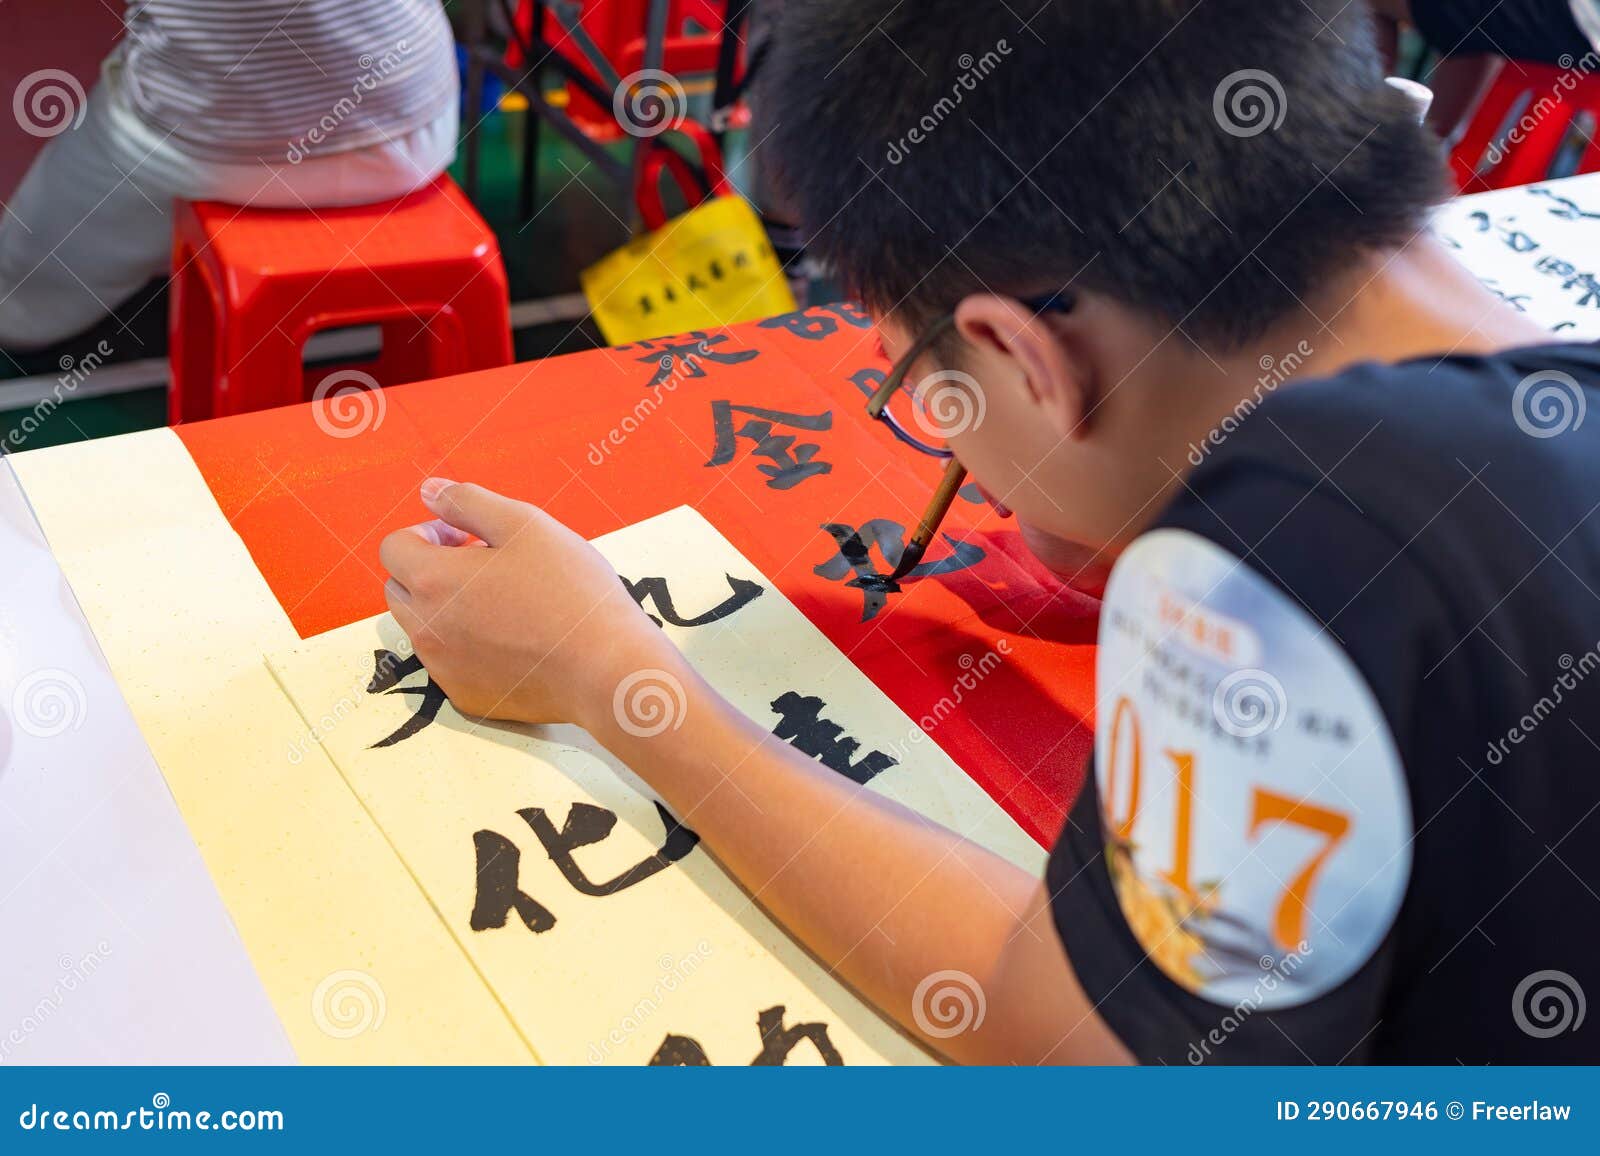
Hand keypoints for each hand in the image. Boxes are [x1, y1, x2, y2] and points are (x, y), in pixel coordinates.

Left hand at [379, 479, 681, 731]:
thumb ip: (467, 502)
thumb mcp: (526, 523)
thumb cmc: (571, 590)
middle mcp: (426, 629)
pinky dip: (468, 647)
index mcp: (434, 580)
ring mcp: (444, 668)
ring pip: (423, 628)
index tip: (468, 537)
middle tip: (484, 565)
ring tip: (502, 602)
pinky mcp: (467, 697)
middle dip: (430, 570)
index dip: (428, 533)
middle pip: (400, 589)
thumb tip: (429, 491)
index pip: (394, 548)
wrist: (605, 668)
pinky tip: (514, 640)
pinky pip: (451, 664)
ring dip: (446, 608)